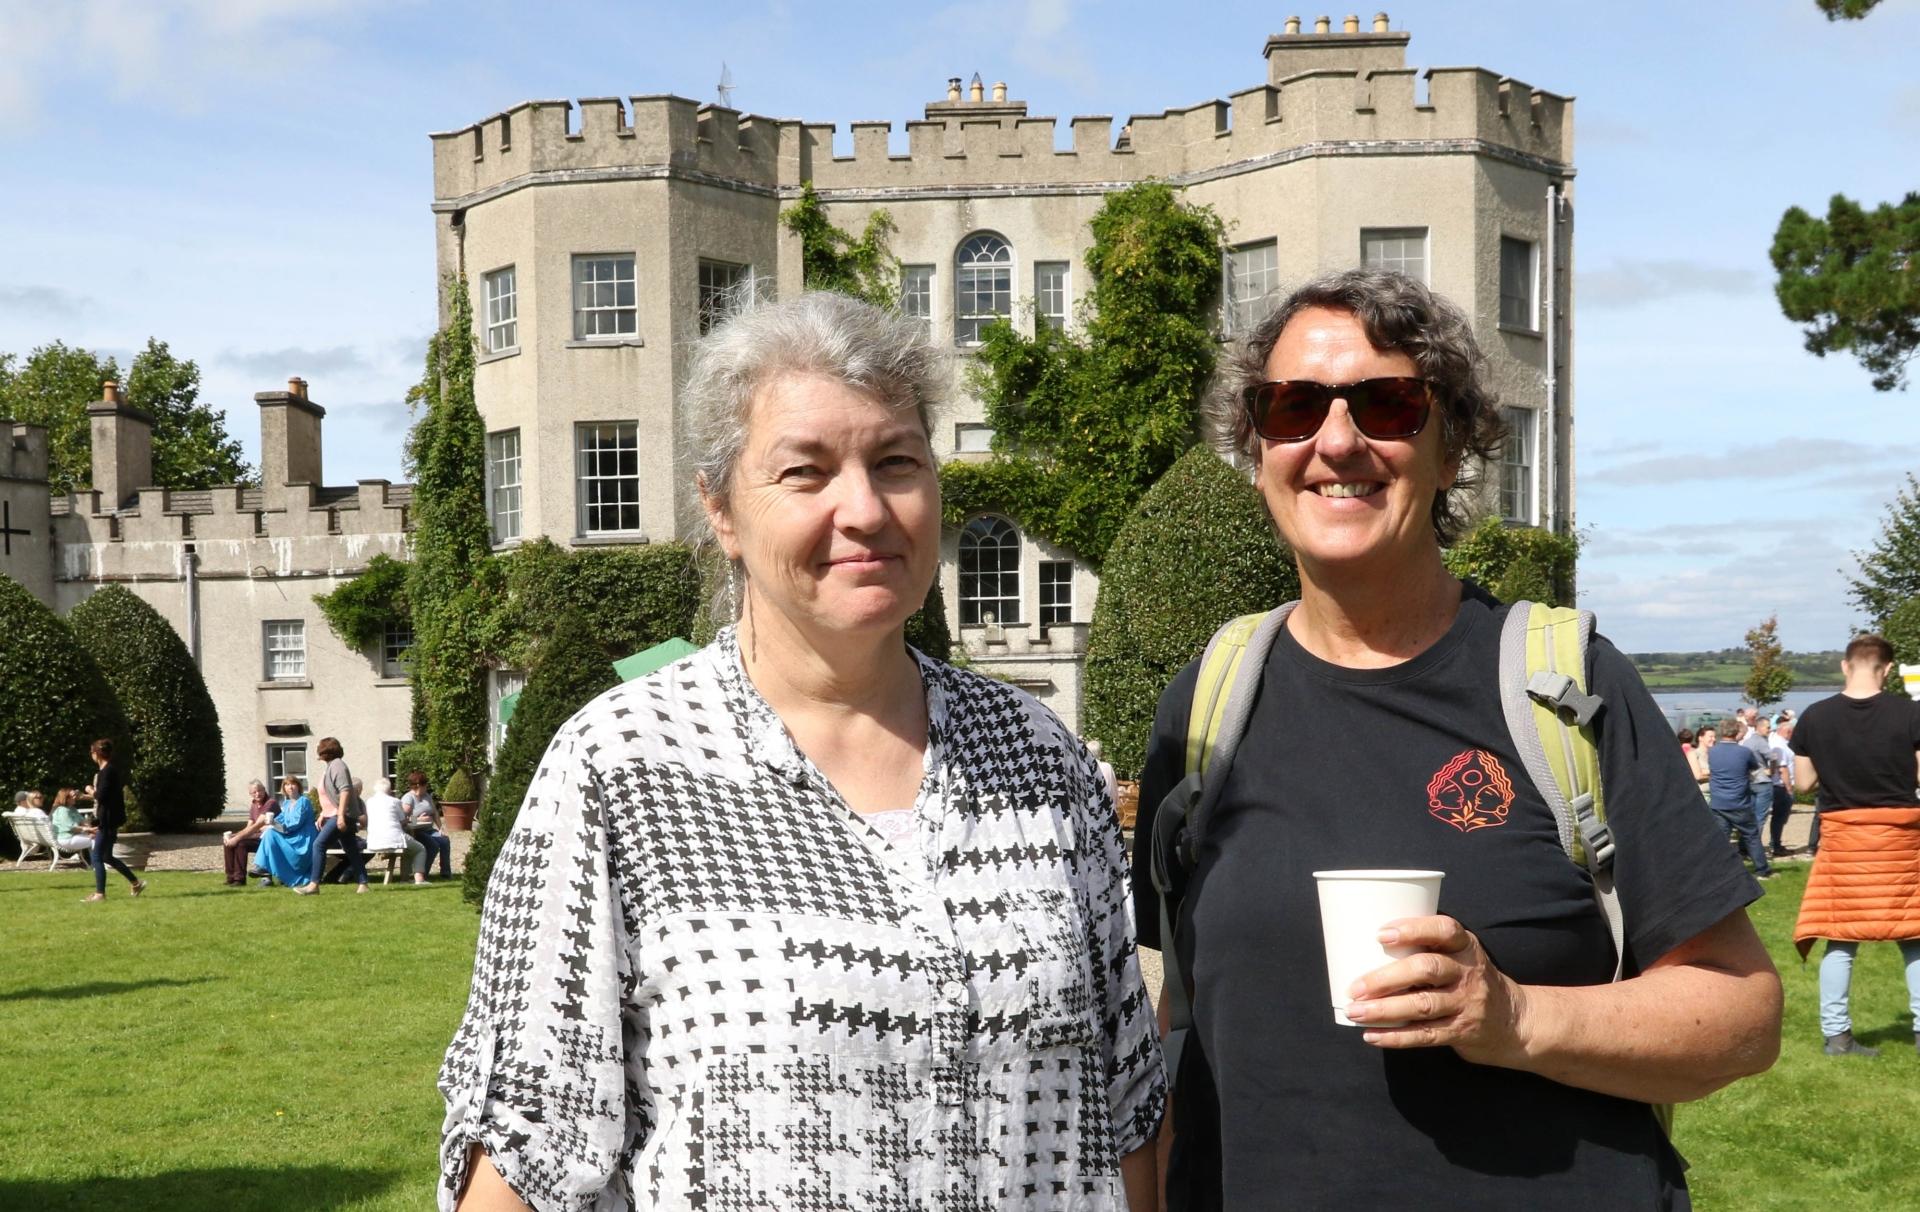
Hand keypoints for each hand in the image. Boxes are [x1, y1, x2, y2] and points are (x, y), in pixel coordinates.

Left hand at [1342, 915, 1530, 1067]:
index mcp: (1466, 946)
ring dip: (1384, 1010)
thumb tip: (1364, 944)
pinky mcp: (1462, 1031)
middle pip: (1426, 969)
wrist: (1514, 1021)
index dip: (1413, 929)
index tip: (1381, 934)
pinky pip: (1425, 1035)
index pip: (1444, 930)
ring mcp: (1467, 1004)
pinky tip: (1372, 1035)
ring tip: (1355, 1011)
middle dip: (1386, 978)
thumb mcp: (1461, 956)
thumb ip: (1426, 948)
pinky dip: (1396, 1037)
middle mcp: (1468, 973)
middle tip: (1355, 987)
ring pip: (1422, 1005)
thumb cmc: (1468, 980)